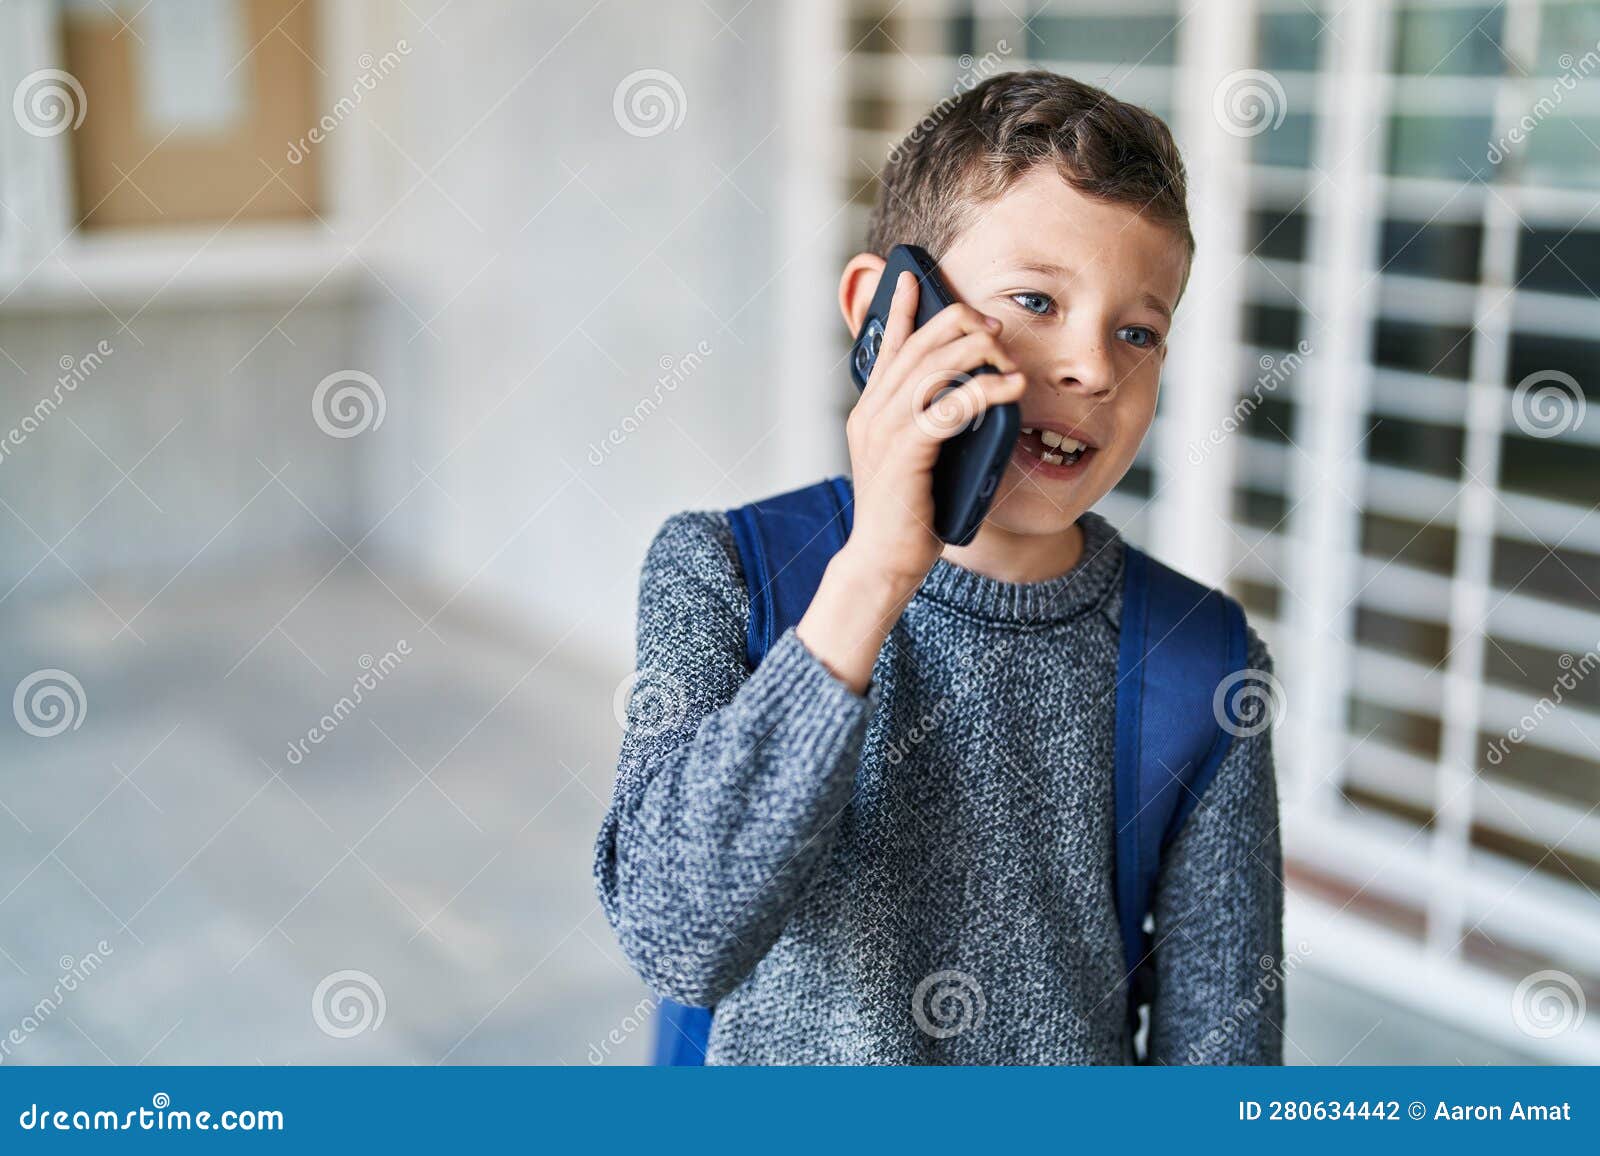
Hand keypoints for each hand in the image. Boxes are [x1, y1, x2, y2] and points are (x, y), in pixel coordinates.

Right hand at [841, 269, 1025, 586]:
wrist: (883, 562)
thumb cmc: (906, 516)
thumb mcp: (916, 460)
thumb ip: (930, 426)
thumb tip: (969, 398)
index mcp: (871, 412)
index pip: (887, 347)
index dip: (901, 308)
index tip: (914, 276)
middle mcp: (872, 414)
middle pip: (917, 347)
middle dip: (958, 324)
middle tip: (994, 324)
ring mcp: (884, 432)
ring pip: (930, 369)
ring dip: (975, 353)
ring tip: (1007, 355)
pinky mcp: (904, 453)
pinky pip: (946, 408)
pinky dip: (982, 392)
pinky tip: (1009, 388)